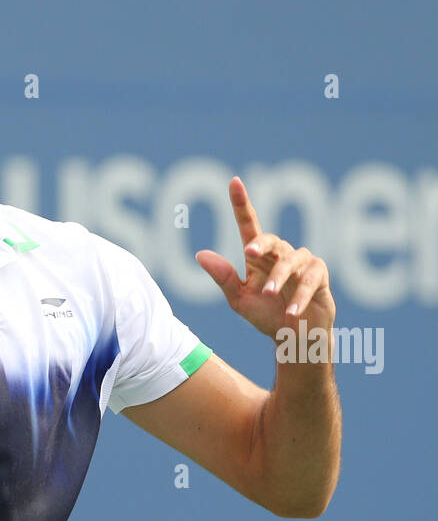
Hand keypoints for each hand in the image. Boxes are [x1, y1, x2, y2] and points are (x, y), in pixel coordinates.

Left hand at [196, 177, 334, 338]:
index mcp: (258, 257)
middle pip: (270, 239)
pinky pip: (310, 280)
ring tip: (268, 294)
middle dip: (260, 243)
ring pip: (291, 260)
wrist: (293, 338)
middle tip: (248, 252)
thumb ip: (223, 277)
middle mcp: (280, 254)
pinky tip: (290, 311)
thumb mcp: (239, 300)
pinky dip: (299, 295)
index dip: (241, 204)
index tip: (234, 182)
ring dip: (279, 277)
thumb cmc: (266, 315)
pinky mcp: (320, 277)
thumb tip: (200, 254)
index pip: (248, 225)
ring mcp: (302, 264)